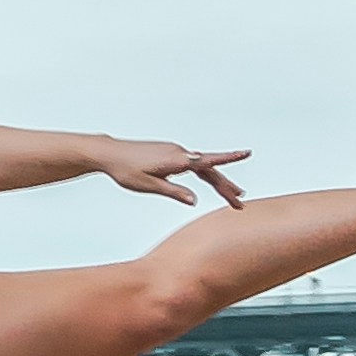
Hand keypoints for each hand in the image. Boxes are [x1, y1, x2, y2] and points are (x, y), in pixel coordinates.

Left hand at [102, 136, 248, 207]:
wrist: (109, 153)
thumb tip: (193, 201)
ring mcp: (175, 152)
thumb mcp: (149, 186)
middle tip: (240, 203)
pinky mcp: (170, 154)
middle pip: (209, 169)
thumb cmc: (125, 170)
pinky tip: (210, 180)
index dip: (228, 158)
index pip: (207, 160)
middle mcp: (179, 153)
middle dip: (225, 186)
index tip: (246, 153)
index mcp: (176, 160)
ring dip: (217, 181)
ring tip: (232, 195)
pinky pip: (194, 165)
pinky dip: (205, 175)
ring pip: (202, 167)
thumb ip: (173, 192)